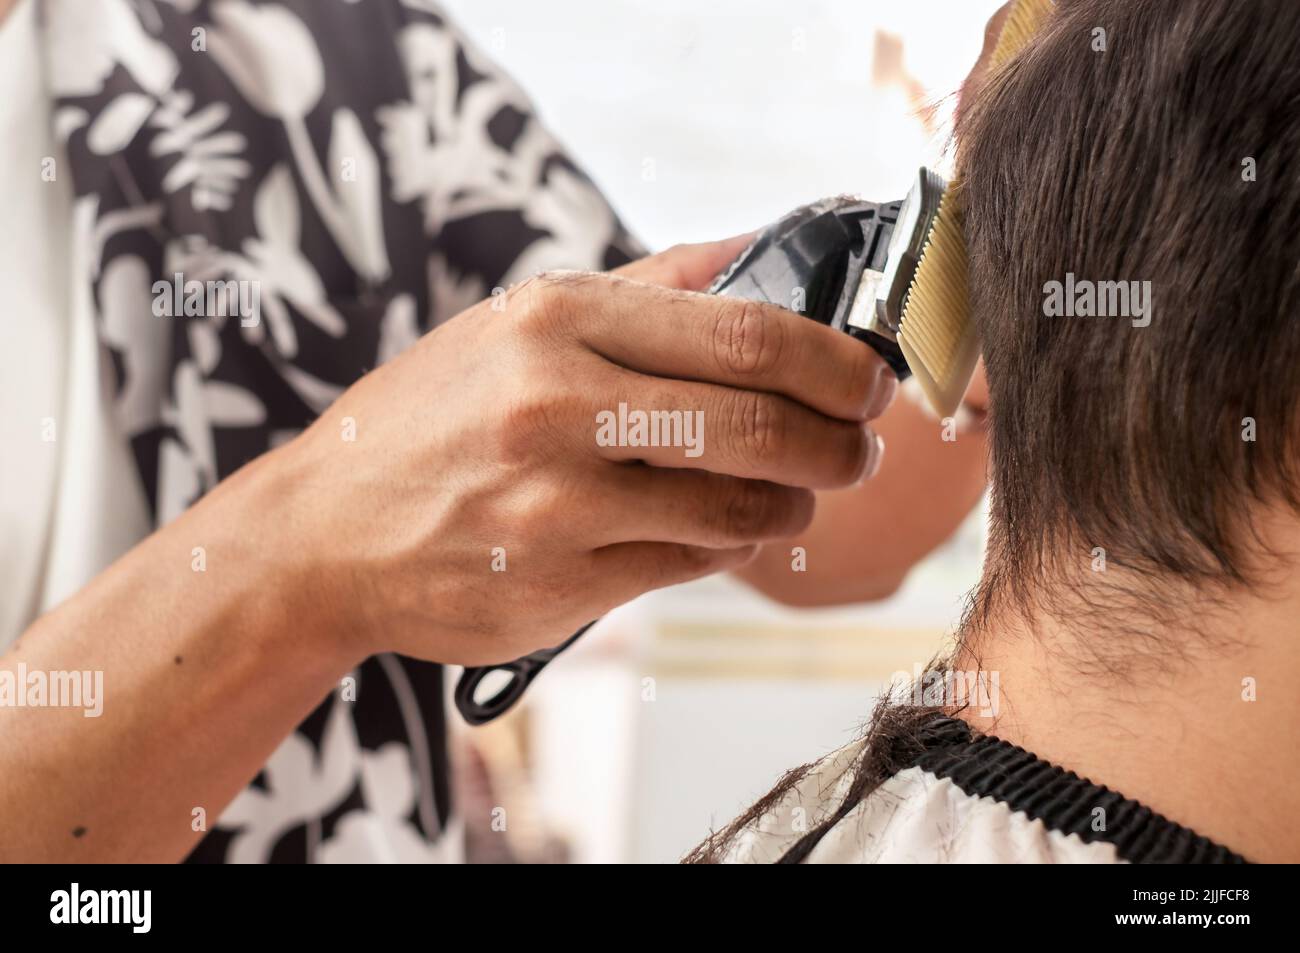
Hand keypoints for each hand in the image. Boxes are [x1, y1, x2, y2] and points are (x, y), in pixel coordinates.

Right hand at [278, 237, 896, 665]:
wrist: (321, 535)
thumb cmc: (432, 419)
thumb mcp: (514, 325)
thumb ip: (645, 289)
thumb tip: (758, 253)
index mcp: (553, 323)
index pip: (743, 333)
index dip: (833, 360)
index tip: (867, 379)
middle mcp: (555, 408)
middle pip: (759, 423)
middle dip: (839, 443)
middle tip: (859, 448)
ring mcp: (557, 506)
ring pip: (738, 508)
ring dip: (792, 505)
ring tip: (797, 495)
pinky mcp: (562, 587)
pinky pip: (691, 563)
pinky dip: (727, 545)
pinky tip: (722, 529)